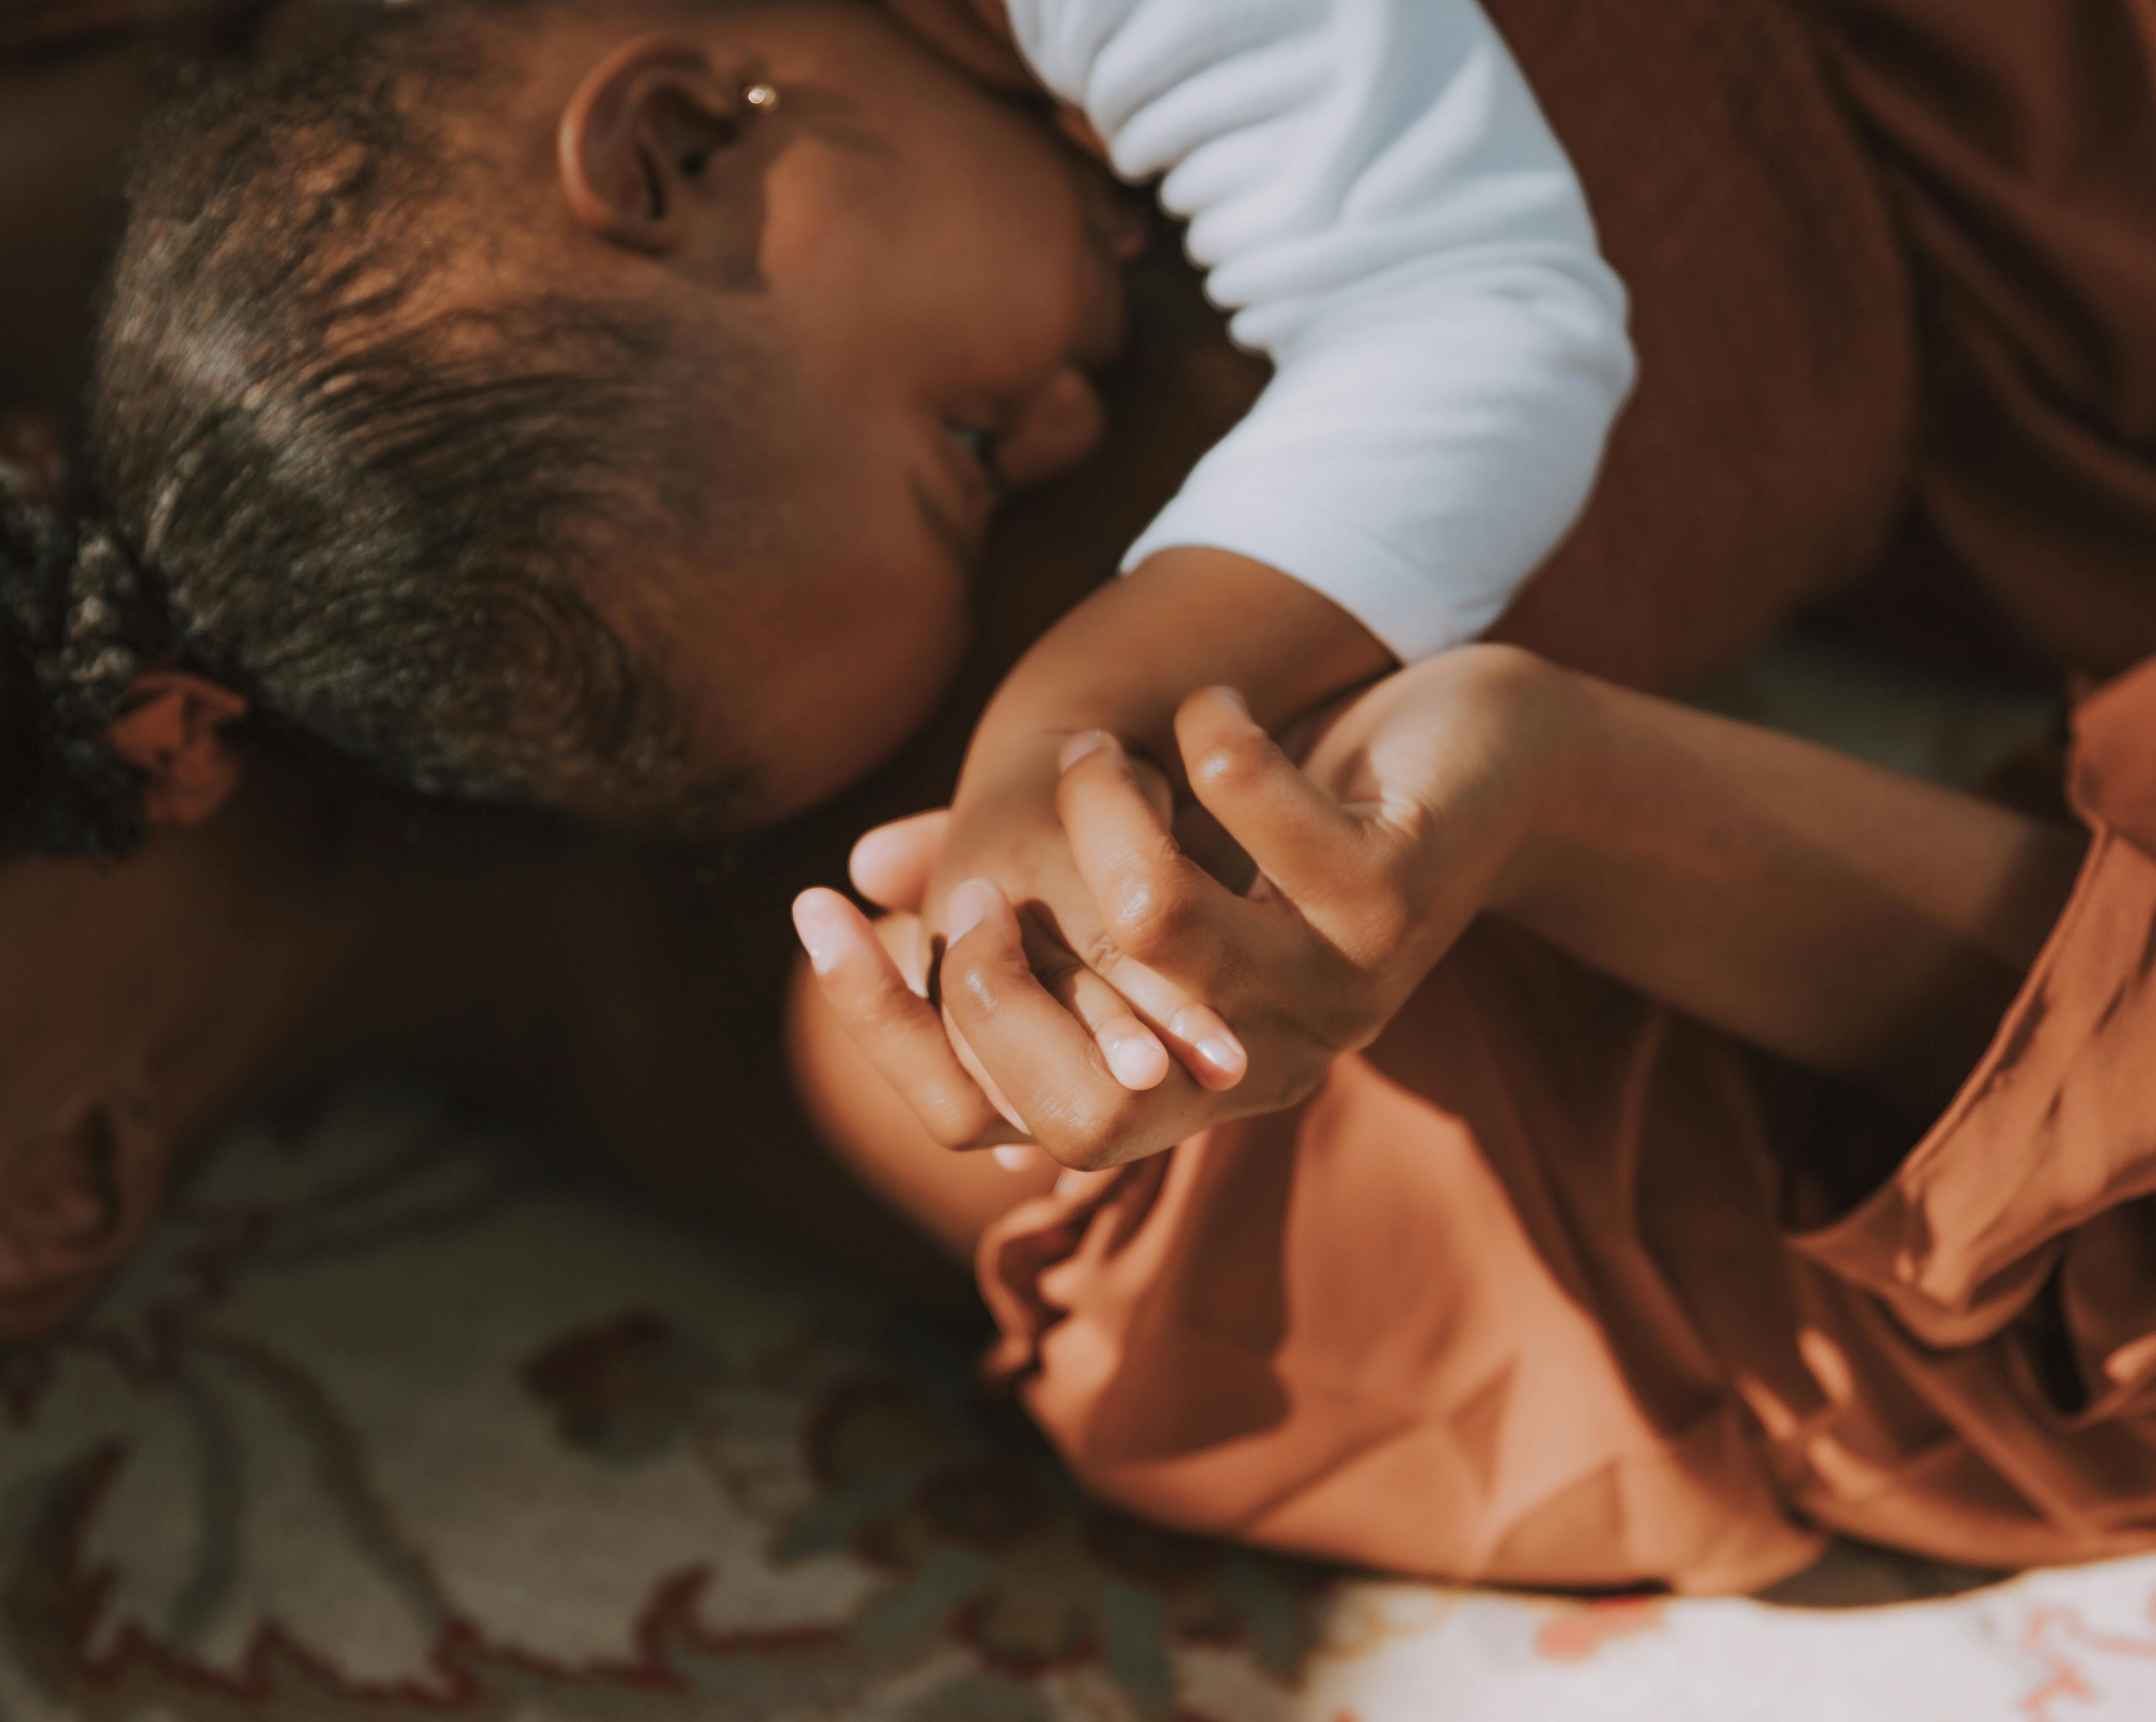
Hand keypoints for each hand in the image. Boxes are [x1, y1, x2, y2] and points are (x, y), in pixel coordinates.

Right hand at [794, 647, 1575, 1168]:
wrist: (1499, 766)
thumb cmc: (1302, 814)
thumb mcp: (1139, 853)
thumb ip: (1014, 873)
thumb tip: (863, 881)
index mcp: (1172, 1075)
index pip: (992, 1124)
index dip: (891, 1029)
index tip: (818, 912)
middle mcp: (1250, 1072)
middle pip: (1070, 1100)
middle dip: (988, 951)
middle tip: (988, 841)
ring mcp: (1334, 999)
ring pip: (1154, 926)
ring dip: (1100, 810)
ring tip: (1099, 747)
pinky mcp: (1396, 906)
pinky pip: (1262, 825)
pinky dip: (1212, 745)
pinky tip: (1210, 710)